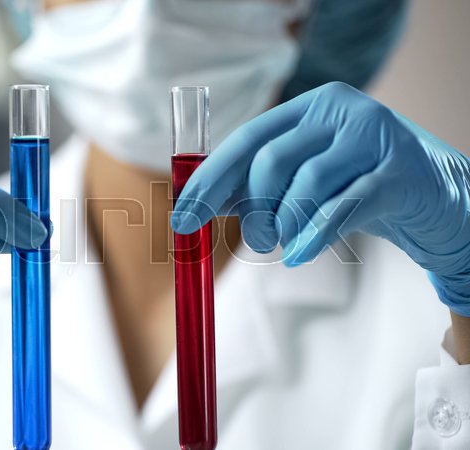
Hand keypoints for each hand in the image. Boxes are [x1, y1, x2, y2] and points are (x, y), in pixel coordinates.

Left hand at [171, 82, 469, 316]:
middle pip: (271, 160)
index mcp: (311, 108)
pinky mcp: (399, 175)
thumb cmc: (359, 186)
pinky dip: (313, 236)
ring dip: (284, 225)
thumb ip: (253, 186)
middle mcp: (341, 113)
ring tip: (284, 245)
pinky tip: (299, 253)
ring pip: (305, 184)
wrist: (438, 197)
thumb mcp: (304, 179)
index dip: (209, 181)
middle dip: (251, 209)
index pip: (247, 139)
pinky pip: (343, 208)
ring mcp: (374, 140)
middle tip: (256, 240)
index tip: (182, 218)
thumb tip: (194, 205)